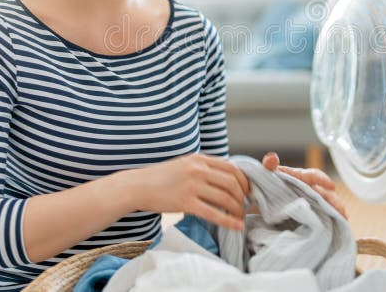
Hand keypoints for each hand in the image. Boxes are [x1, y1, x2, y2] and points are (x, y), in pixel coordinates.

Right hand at [134, 153, 250, 230]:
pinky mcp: (185, 202)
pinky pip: (213, 213)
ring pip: (226, 198)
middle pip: (232, 182)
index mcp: (199, 158)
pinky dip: (228, 221)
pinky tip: (236, 226)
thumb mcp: (184, 164)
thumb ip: (203, 167)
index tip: (247, 191)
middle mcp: (198, 169)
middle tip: (244, 206)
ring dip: (237, 209)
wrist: (137, 186)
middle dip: (243, 196)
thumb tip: (225, 178)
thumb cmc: (161, 178)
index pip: (232, 167)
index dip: (244, 181)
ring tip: (240, 217)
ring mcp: (192, 185)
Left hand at [262, 151, 347, 219]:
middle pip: (325, 193)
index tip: (331, 186)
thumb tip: (272, 158)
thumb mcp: (266, 174)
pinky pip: (323, 215)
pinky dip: (331, 220)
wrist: (264, 201)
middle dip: (334, 201)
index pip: (314, 175)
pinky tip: (337, 226)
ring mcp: (311, 201)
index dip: (322, 180)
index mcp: (300, 177)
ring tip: (343, 220)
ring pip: (327, 205)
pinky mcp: (310, 213)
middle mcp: (309, 188)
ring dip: (335, 211)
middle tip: (341, 211)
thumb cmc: (267, 183)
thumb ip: (268, 166)